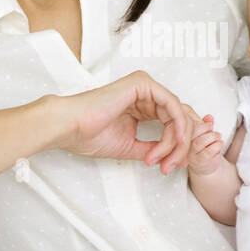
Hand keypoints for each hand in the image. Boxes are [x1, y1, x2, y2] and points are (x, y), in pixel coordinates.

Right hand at [46, 71, 198, 173]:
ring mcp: (145, 87)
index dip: (178, 146)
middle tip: (172, 166)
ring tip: (163, 159)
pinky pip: (172, 104)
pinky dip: (176, 125)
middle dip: (180, 146)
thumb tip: (176, 157)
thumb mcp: (131, 147)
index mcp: (142, 106)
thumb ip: (153, 148)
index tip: (173, 166)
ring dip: (175, 141)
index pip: (171, 123)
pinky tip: (173, 141)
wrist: (70, 127)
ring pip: (177, 113)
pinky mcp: (143, 84)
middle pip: (178, 118)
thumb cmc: (90, 136)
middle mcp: (146, 94)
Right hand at [187, 112, 223, 175]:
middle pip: (193, 134)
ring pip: (199, 142)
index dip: (202, 125)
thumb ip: (207, 125)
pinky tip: (220, 144)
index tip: (210, 125)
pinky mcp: (200, 161)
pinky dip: (217, 145)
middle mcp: (186, 145)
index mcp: (186, 136)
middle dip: (207, 130)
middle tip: (216, 133)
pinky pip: (208, 151)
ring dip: (212, 137)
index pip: (190, 127)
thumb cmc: (204, 150)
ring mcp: (192, 154)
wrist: (205, 167)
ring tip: (219, 137)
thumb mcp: (205, 135)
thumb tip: (209, 116)